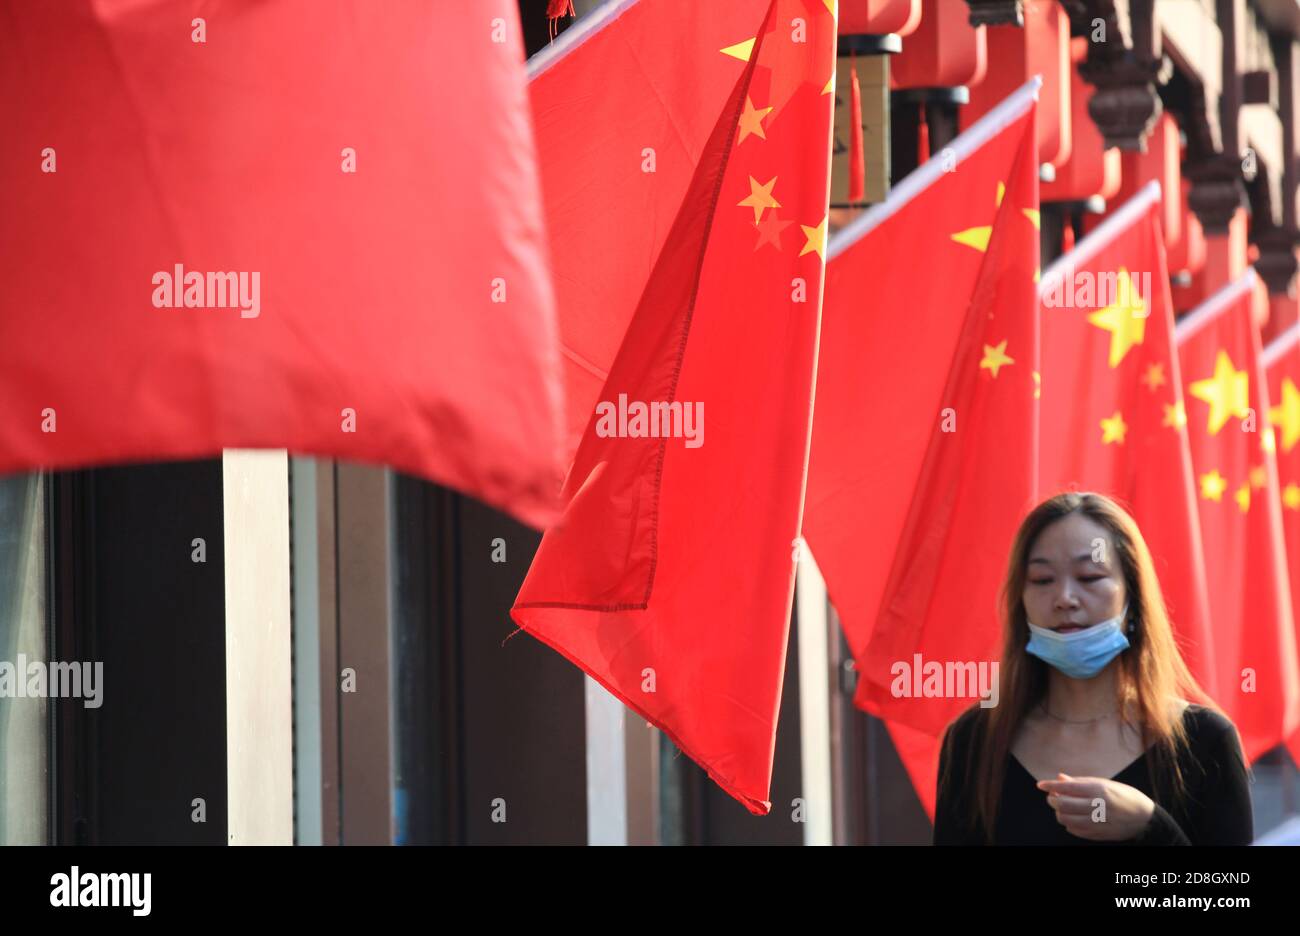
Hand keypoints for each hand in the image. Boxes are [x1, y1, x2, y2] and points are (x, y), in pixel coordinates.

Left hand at [1035, 772, 1155, 840]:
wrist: (1145, 817)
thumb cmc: (1124, 795)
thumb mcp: (1104, 783)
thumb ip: (1080, 782)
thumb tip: (1058, 778)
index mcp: (1099, 790)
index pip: (1067, 788)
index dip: (1050, 786)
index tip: (1040, 785)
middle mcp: (1098, 806)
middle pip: (1064, 805)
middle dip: (1053, 800)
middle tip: (1052, 797)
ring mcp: (1099, 822)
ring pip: (1066, 819)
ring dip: (1059, 813)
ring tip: (1061, 808)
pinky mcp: (1100, 834)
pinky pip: (1075, 831)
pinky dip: (1068, 824)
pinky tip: (1072, 818)